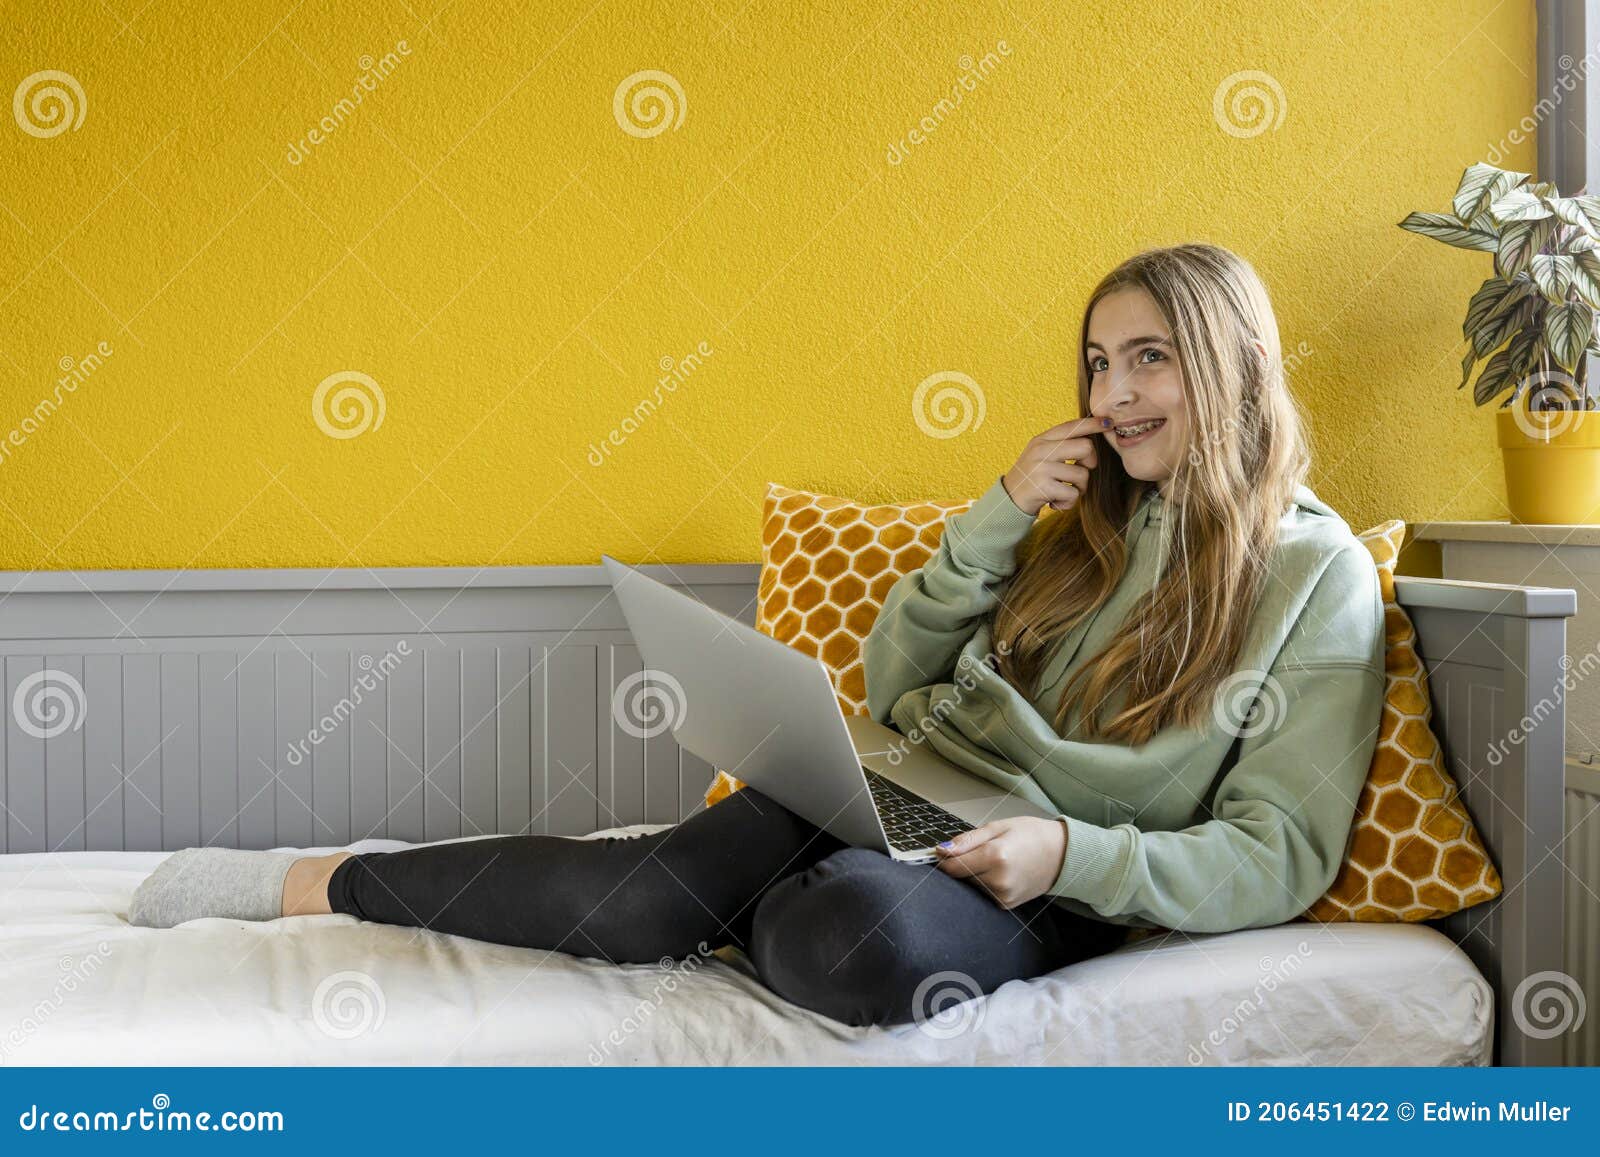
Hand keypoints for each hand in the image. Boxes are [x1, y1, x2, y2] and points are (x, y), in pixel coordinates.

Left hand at [934, 816, 1068, 908]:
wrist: (1061, 854)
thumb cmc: (1032, 835)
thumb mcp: (998, 827)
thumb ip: (967, 840)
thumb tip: (942, 850)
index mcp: (996, 857)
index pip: (953, 867)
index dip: (944, 859)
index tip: (943, 852)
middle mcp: (999, 881)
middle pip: (960, 877)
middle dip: (962, 864)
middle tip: (980, 850)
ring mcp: (1003, 896)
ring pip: (970, 886)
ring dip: (973, 874)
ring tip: (993, 860)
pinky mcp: (1006, 905)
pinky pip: (982, 894)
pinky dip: (984, 883)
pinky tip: (998, 872)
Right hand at [1001, 415, 1111, 515]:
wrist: (1009, 499)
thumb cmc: (1032, 477)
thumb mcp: (1041, 454)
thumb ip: (1061, 444)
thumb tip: (1091, 438)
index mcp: (1042, 439)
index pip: (1072, 426)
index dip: (1093, 423)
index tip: (1109, 422)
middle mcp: (1041, 450)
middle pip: (1085, 447)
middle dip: (1091, 462)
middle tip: (1083, 471)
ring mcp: (1041, 468)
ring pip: (1082, 475)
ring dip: (1080, 488)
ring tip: (1066, 491)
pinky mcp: (1043, 487)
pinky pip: (1073, 494)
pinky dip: (1069, 503)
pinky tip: (1056, 502)